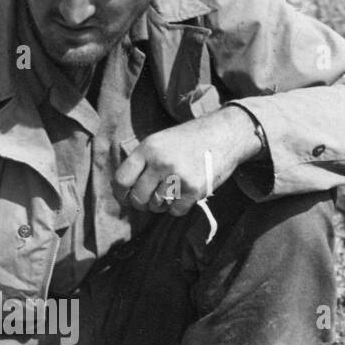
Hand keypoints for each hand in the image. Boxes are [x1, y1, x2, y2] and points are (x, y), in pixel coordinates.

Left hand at [113, 105, 257, 215]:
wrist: (224, 134)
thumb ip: (142, 162)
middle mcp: (160, 162)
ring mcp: (177, 176)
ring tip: (170, 193)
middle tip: (149, 200)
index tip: (126, 198)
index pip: (121, 180)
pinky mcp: (194, 188)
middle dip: (142, 203)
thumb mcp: (160, 141)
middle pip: (138, 197)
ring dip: (161, 205)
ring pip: (156, 206)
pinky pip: (175, 211)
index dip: (121, 194)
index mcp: (148, 148)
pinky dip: (178, 208)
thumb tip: (123, 190)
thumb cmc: (188, 140)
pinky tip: (183, 195)